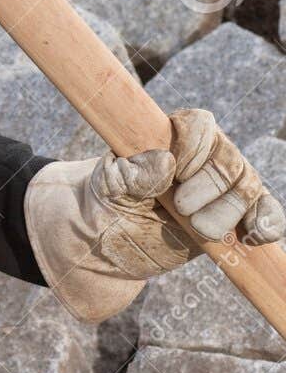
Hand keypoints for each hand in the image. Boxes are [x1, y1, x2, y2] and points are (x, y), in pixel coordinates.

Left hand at [22, 107, 285, 323]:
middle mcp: (201, 157)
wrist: (107, 245)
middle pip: (230, 159)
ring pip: (248, 187)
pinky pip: (266, 212)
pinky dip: (268, 222)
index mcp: (170, 136)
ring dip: (227, 213)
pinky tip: (256, 235)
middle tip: (182, 209)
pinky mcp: (234, 219)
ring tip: (199, 230)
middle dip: (211, 189)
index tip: (175, 175)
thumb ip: (128, 172)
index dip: (195, 150)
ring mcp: (220, 188)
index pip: (201, 126)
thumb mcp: (107, 187)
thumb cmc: (105, 204)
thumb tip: (163, 161)